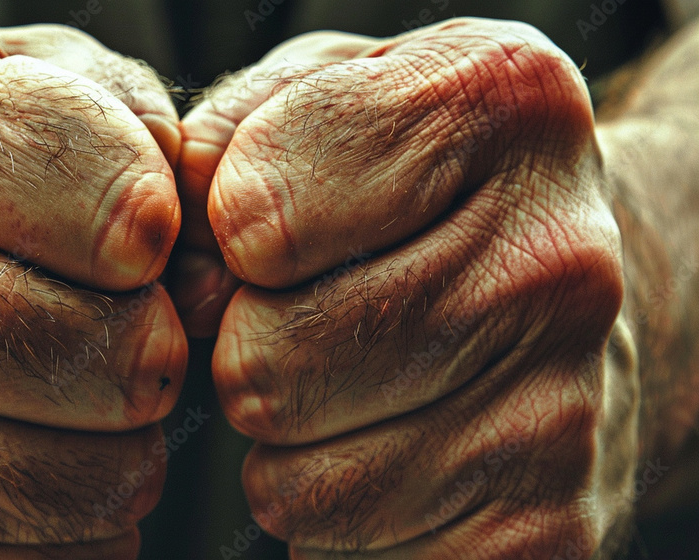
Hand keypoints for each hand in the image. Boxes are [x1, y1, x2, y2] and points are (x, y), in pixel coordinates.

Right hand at [0, 15, 185, 558]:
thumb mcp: (67, 97)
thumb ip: (162, 154)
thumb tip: (217, 293)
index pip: (125, 209)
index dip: (166, 227)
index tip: (140, 233)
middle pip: (120, 357)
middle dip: (157, 345)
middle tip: (114, 322)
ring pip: (106, 479)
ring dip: (128, 439)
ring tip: (72, 388)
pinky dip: (90, 519)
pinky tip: (39, 449)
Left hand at [179, 19, 637, 557]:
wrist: (552, 278)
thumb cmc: (409, 180)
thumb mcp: (321, 97)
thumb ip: (226, 140)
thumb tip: (183, 268)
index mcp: (497, 102)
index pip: (253, 212)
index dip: (224, 231)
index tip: (262, 235)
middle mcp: (555, 257)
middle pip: (265, 362)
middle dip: (244, 351)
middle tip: (292, 328)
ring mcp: (564, 410)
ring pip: (296, 487)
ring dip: (283, 446)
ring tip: (341, 392)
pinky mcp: (545, 530)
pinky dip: (334, 523)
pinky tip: (382, 452)